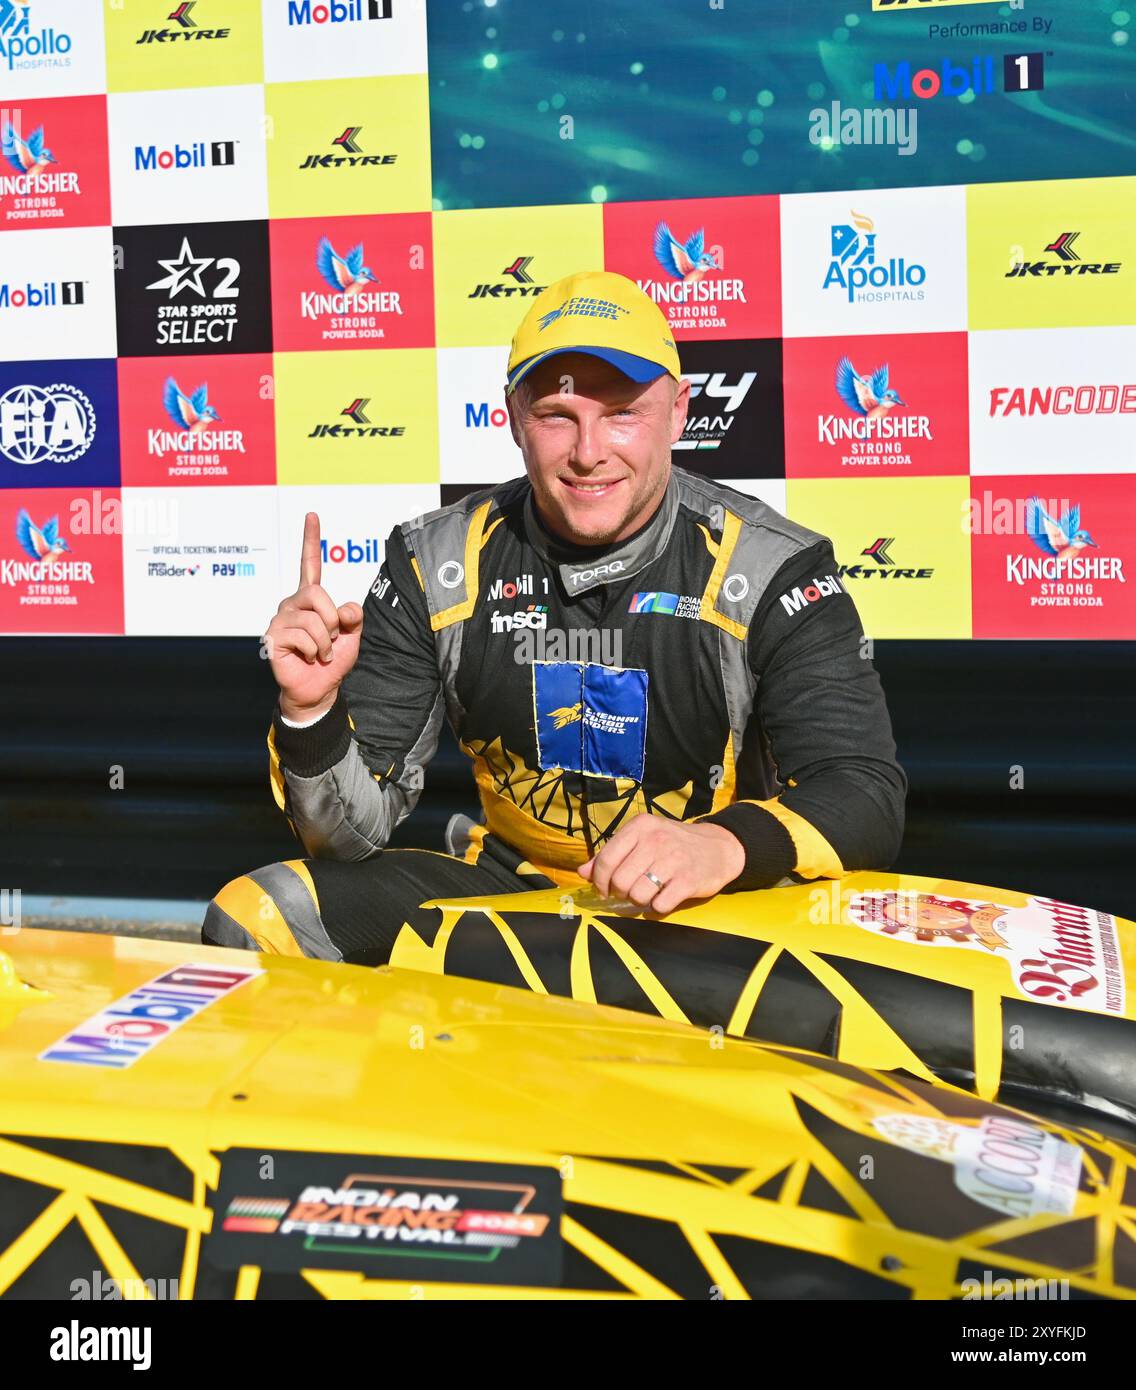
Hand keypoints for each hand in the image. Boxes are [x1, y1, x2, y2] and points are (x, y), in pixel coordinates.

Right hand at [265, 512, 363, 720]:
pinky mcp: (273, 636)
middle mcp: (292, 603)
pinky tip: (307, 657)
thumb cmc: (332, 660)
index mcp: (310, 598)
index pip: (309, 564)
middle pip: (317, 593)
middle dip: (333, 619)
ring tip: (319, 652)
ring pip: (313, 619)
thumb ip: (353, 617)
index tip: (312, 515)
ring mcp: (280, 618)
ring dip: (326, 641)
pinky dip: (315, 651)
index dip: (310, 540)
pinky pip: (305, 637)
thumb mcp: (352, 635)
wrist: (318, 688)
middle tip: (331, 639)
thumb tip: (345, 608)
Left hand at [577, 817, 745, 915]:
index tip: (605, 890)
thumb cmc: (673, 845)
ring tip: (647, 894)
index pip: (606, 860)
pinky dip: (657, 908)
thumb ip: (611, 855)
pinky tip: (663, 899)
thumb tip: (582, 872)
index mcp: (641, 826)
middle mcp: (656, 839)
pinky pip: (660, 905)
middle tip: (629, 892)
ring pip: (637, 895)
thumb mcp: (642, 840)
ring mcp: (674, 859)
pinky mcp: (689, 879)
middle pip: (620, 881)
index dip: (600, 881)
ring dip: (638, 902)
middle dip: (620, 893)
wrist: (719, 847)